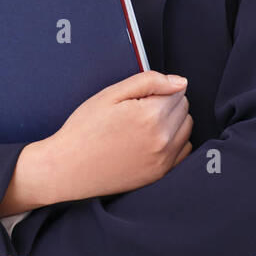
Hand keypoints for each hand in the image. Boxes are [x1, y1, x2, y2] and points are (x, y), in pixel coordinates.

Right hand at [41, 70, 192, 200]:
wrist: (69, 168)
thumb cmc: (85, 130)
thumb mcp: (111, 94)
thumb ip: (149, 81)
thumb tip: (180, 82)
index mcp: (151, 115)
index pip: (177, 89)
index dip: (158, 88)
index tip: (140, 96)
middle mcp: (162, 139)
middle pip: (184, 107)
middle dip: (166, 102)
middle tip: (138, 108)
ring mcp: (163, 159)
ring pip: (186, 127)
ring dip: (173, 120)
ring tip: (144, 123)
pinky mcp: (161, 173)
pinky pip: (184, 150)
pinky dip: (174, 141)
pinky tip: (152, 139)